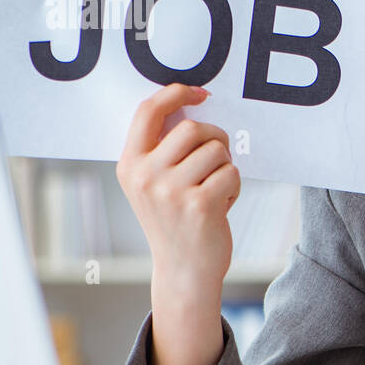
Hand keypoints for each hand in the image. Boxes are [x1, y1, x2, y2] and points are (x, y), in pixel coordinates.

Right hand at [116, 82, 239, 294]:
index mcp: (129, 165)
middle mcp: (145, 176)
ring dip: (225, 165)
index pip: (148, 111)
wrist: (184, 270)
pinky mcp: (200, 204)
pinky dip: (234, 186)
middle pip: (193, 128)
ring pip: (217, 150)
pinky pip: (231, 173)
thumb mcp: (152, 185)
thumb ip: (161, 149)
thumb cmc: (175, 221)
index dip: (176, 93)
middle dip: (215, 138)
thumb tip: (191, 104)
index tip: (199, 93)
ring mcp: (171, 190)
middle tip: (217, 159)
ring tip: (215, 188)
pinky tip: (222, 205)